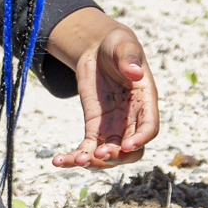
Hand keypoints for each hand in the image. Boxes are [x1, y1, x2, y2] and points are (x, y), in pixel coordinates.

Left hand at [46, 8, 157, 166]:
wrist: (99, 49)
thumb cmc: (118, 45)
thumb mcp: (124, 46)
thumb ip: (130, 58)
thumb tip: (135, 72)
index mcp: (145, 101)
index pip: (149, 128)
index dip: (140, 139)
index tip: (126, 146)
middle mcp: (132, 120)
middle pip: (131, 150)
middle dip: (116, 157)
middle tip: (98, 154)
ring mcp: (113, 126)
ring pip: (109, 155)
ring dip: (94, 162)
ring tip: (75, 161)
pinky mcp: (95, 127)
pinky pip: (87, 148)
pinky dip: (75, 157)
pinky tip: (58, 160)